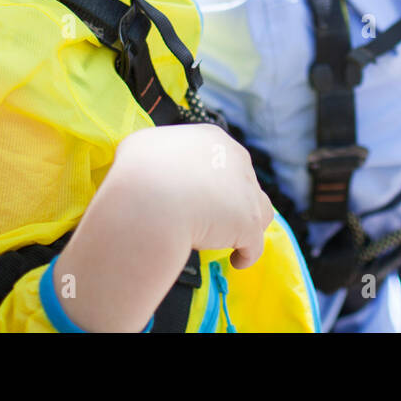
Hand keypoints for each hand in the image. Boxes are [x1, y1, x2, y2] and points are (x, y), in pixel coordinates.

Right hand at [112, 124, 272, 267]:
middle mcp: (237, 161)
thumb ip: (155, 152)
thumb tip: (151, 162)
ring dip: (247, 223)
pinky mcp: (248, 224)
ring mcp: (247, 193)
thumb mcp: (141, 145)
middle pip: (243, 182)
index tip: (201, 193)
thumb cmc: (140, 171)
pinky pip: (254, 244)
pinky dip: (246, 254)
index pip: (222, 158)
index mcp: (213, 140)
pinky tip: (235, 261)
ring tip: (231, 237)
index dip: (214, 177)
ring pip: (260, 209)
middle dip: (232, 199)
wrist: (150, 200)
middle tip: (212, 217)